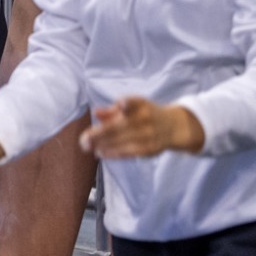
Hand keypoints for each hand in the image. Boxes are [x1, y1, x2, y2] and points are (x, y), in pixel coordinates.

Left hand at [80, 97, 204, 158]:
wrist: (173, 127)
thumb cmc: (145, 114)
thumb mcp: (132, 107)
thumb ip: (112, 111)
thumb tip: (96, 113)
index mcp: (141, 105)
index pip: (134, 103)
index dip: (128, 104)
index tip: (121, 105)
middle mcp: (146, 119)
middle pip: (120, 126)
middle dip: (99, 134)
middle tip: (83, 140)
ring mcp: (149, 135)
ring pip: (123, 141)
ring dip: (103, 145)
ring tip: (87, 147)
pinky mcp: (150, 149)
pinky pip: (129, 152)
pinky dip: (113, 153)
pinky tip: (100, 153)